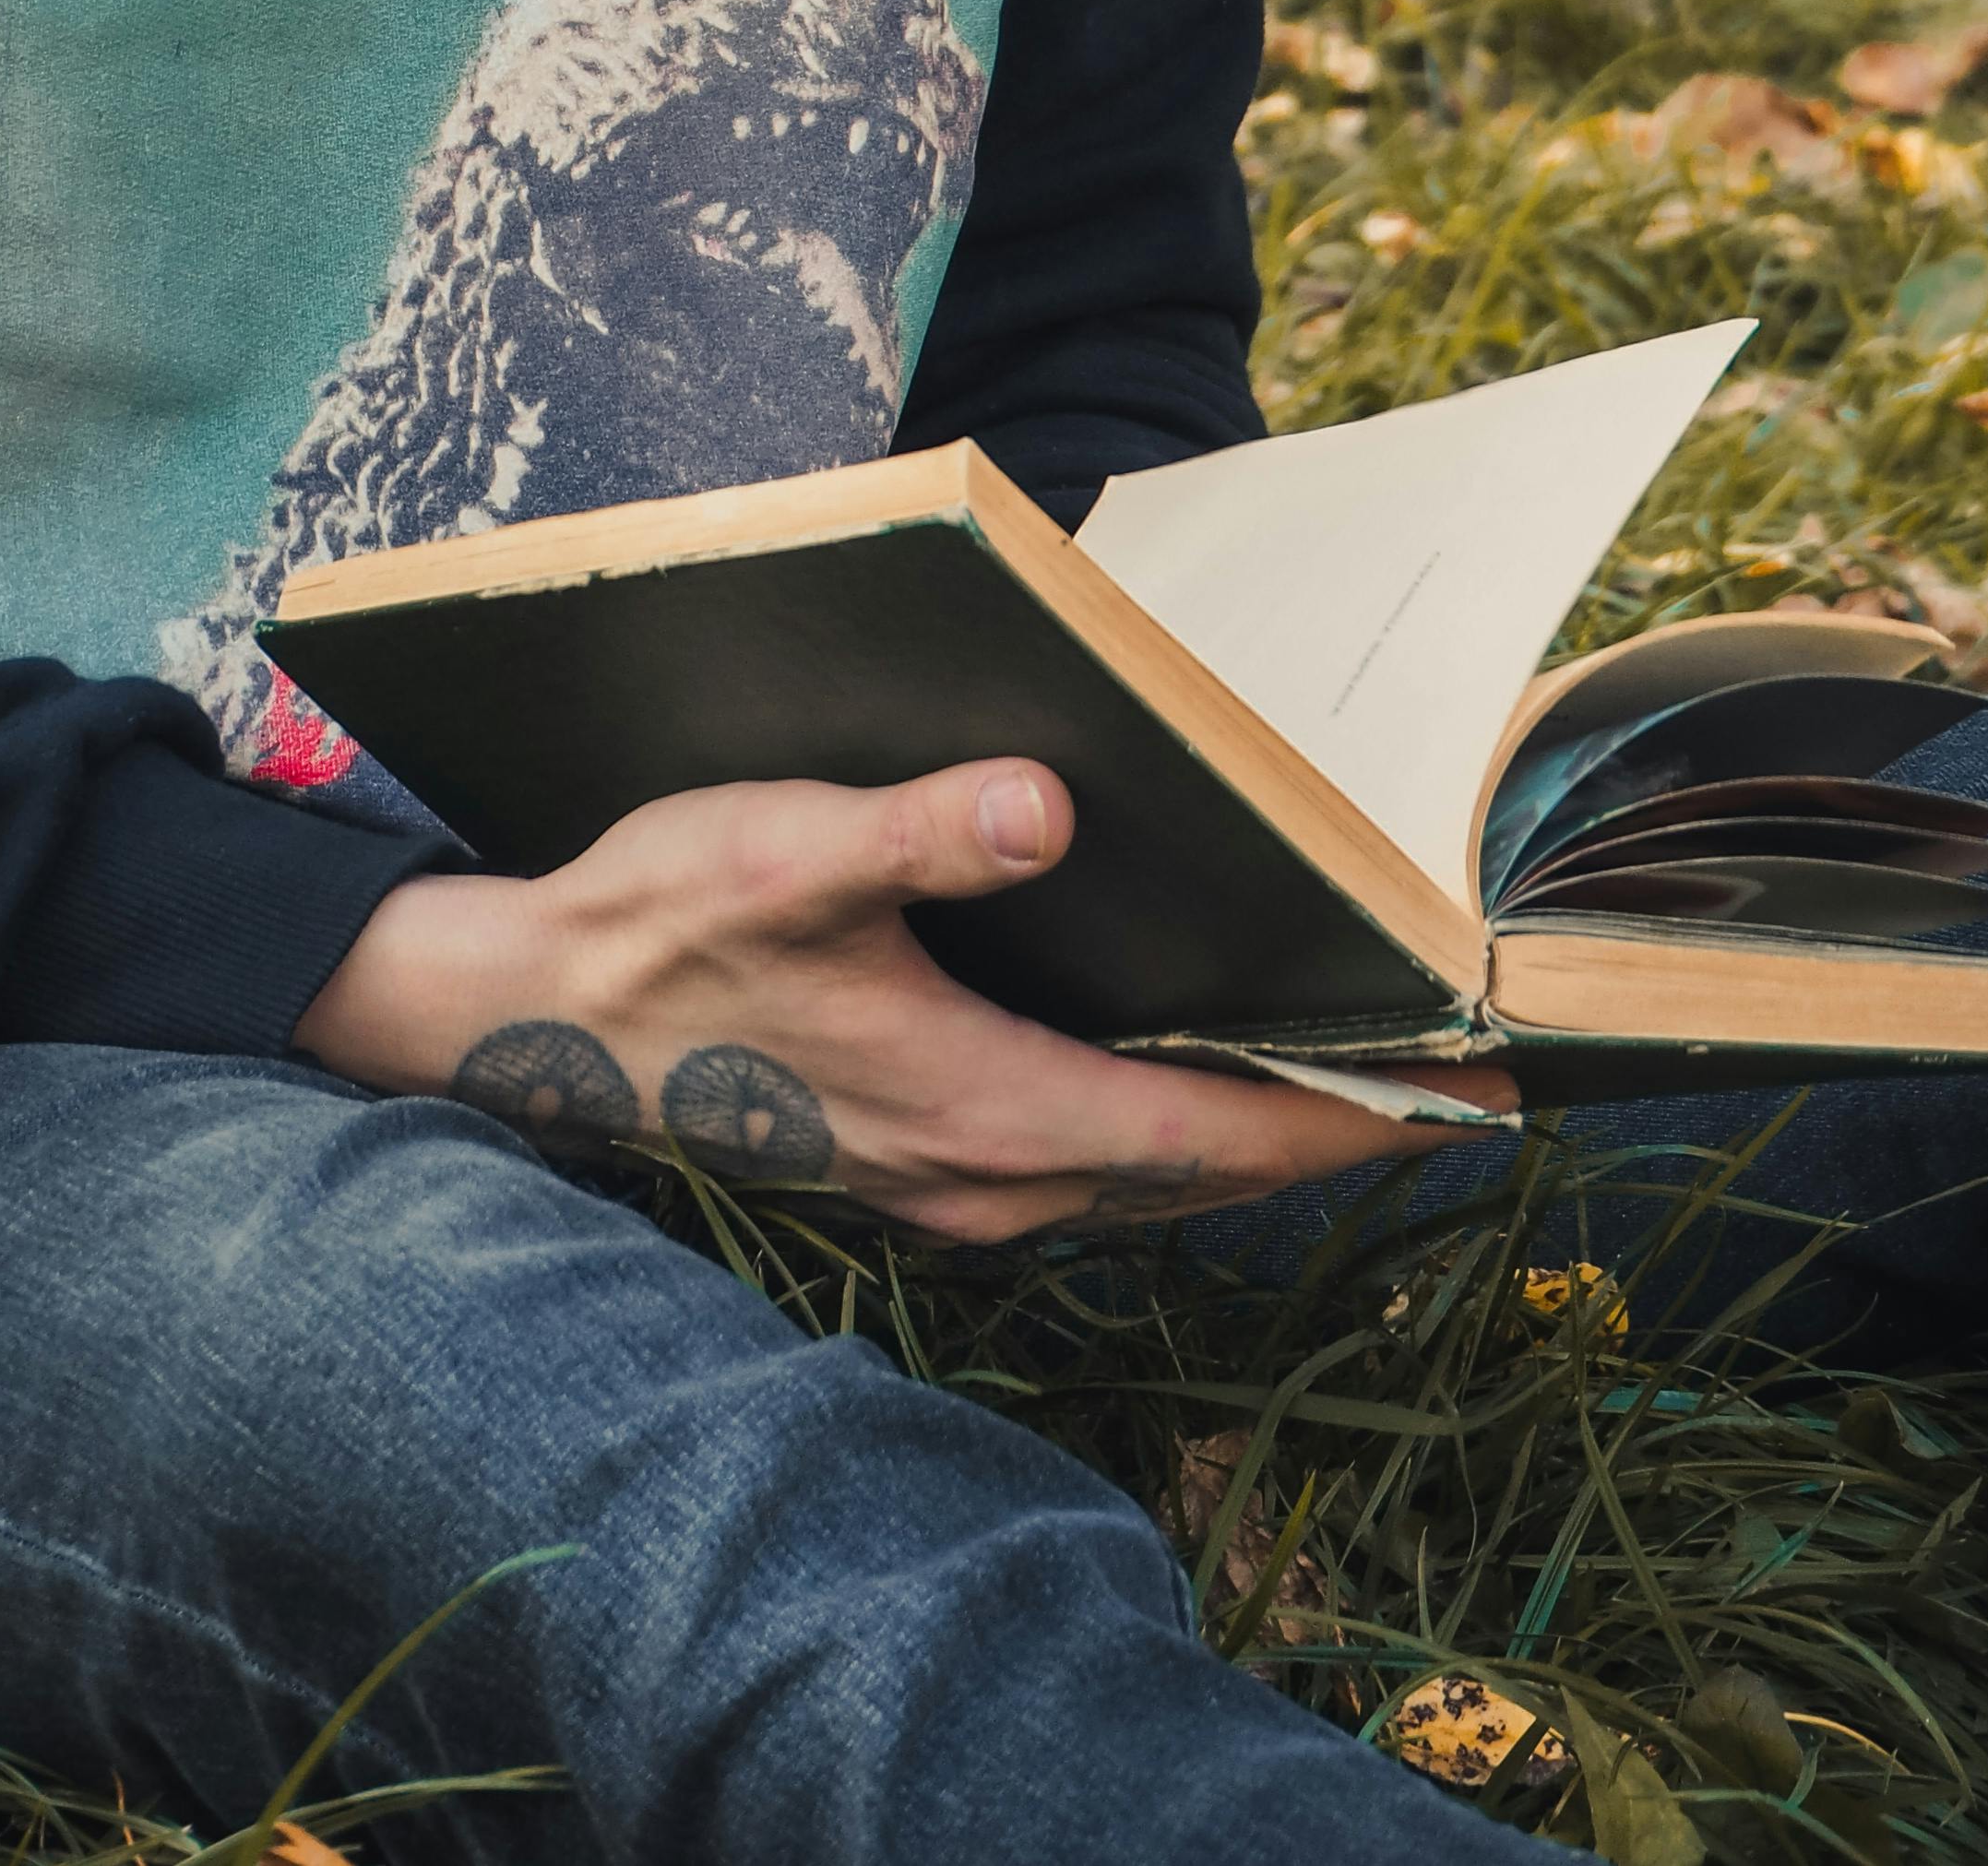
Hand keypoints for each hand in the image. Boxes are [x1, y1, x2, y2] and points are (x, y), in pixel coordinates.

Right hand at [291, 756, 1514, 1241]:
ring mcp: (935, 1184)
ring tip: (1340, 1078)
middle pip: (1197, 1175)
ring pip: (1139, 1183)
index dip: (1344, 1118)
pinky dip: (1156, 1137)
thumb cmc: (657, 924)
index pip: (1209, 1134)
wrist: (523, 1016)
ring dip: (1240, 1140)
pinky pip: (1077, 1172)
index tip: (1464, 1101)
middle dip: (1323, 1132)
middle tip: (1445, 1087)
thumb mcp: (786, 849)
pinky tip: (1170, 1074)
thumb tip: (1050, 803)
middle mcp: (975, 1175)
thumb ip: (920, 832)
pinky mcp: (900, 1164)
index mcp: (977, 1106)